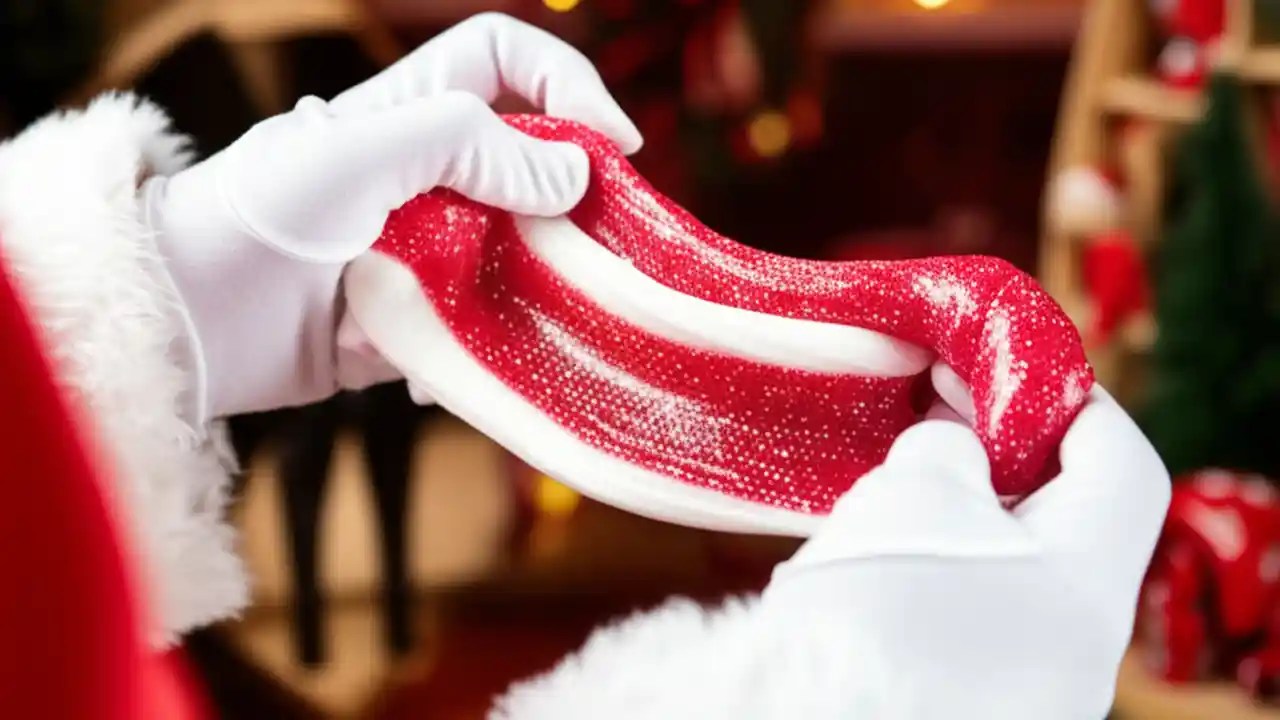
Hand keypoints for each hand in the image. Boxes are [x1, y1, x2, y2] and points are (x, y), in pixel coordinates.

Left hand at [142, 13, 640, 421]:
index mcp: (411, 114)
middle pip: (532, 170)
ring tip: (527, 321)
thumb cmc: (257, 214)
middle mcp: (427, 178)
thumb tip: (569, 174)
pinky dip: (472, 356)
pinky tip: (431, 370)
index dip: (566, 82)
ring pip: (517, 261)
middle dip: (572, 207)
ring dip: (530, 293)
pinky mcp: (413, 322)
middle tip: (599, 250)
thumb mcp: (360, 154)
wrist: (187, 317)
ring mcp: (423, 252)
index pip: (505, 62)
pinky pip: (475, 335)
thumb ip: (467, 146)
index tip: (612, 144)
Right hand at [762, 383, 1170, 717]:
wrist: (814, 717)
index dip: (1071, 400)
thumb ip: (949, 450)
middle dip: (1002, 450)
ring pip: (1010, 565)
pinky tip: (879, 538)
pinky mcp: (969, 698)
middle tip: (938, 401)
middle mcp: (1075, 644)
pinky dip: (936, 560)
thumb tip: (952, 454)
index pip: (1120, 463)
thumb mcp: (917, 490)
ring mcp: (1025, 680)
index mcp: (1088, 583)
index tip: (1009, 367)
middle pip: (1064, 517)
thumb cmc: (877, 604)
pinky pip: (971, 608)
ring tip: (896, 466)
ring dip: (960, 507)